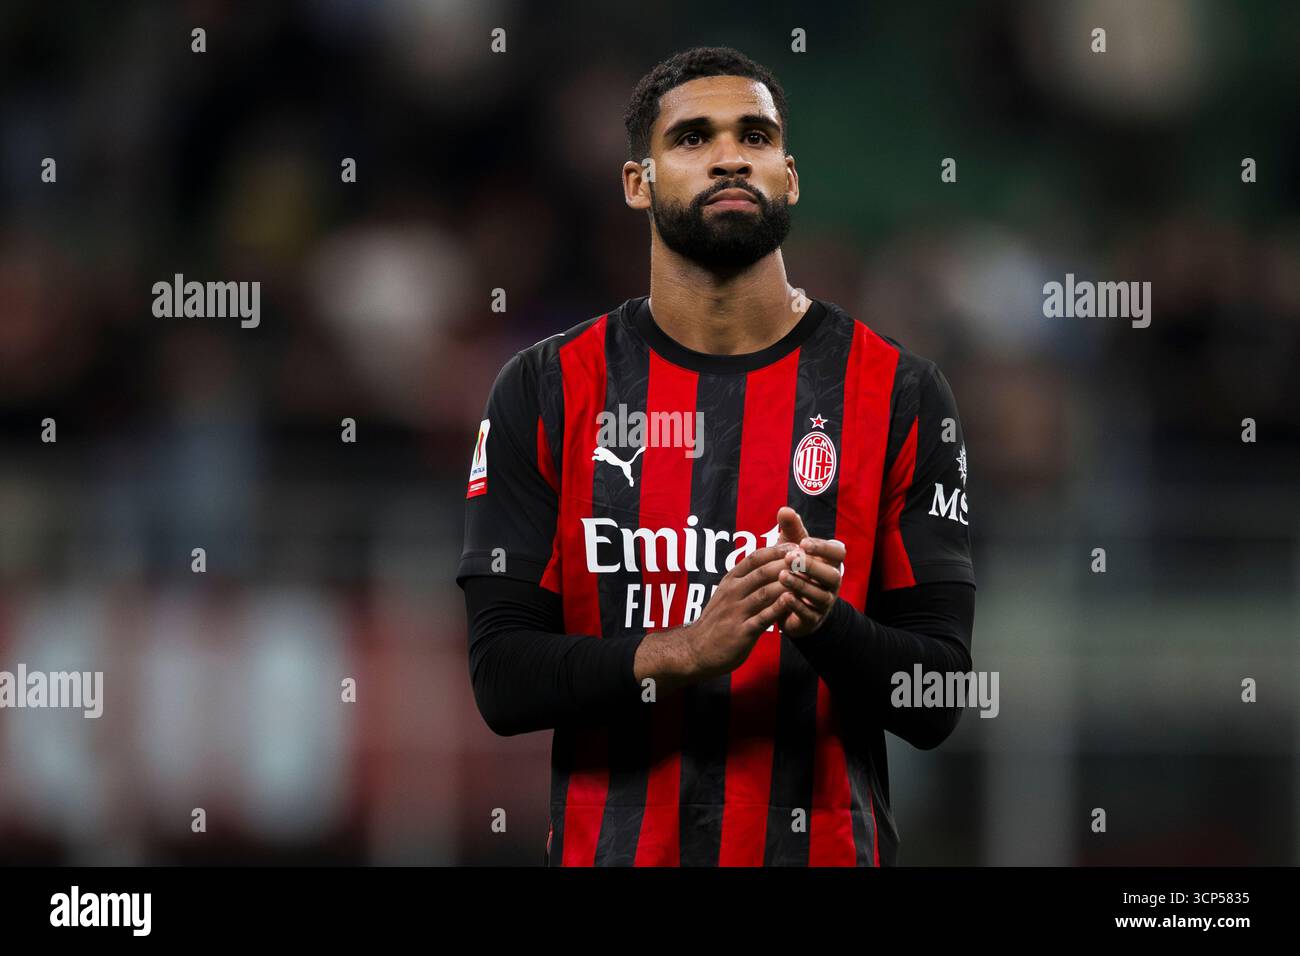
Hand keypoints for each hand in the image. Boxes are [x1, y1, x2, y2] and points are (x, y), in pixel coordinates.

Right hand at [680, 543, 798, 680]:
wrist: (696, 650)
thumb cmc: (717, 621)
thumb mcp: (726, 594)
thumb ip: (745, 580)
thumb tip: (768, 563)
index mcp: (730, 581)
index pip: (754, 558)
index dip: (776, 550)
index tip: (796, 545)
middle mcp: (732, 593)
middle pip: (762, 572)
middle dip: (787, 564)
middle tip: (807, 559)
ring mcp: (737, 612)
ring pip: (765, 592)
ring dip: (787, 584)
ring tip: (807, 578)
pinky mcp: (742, 632)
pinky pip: (764, 617)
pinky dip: (779, 608)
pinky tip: (792, 602)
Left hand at [774, 506, 844, 637]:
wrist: (788, 604)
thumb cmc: (794, 568)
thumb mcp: (791, 547)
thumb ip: (791, 529)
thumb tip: (784, 509)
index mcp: (830, 562)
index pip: (837, 553)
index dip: (823, 548)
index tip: (803, 542)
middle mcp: (831, 582)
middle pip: (832, 575)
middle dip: (812, 566)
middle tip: (790, 558)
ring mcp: (824, 602)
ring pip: (819, 595)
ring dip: (801, 585)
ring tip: (782, 576)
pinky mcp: (813, 619)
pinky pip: (809, 613)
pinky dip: (797, 605)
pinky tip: (783, 597)